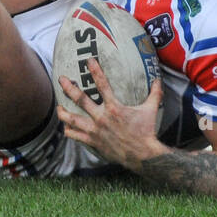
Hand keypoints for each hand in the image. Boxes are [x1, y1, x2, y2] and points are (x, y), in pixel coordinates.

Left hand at [57, 57, 163, 171]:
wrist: (142, 155)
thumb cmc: (146, 131)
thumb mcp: (151, 109)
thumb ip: (154, 93)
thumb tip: (159, 79)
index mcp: (114, 108)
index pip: (102, 85)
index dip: (95, 71)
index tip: (88, 60)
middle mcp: (102, 118)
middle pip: (81, 100)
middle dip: (69, 88)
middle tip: (61, 79)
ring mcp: (96, 131)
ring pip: (73, 120)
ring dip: (64, 113)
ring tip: (58, 108)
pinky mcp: (94, 142)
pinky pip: (77, 137)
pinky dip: (70, 132)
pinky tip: (66, 128)